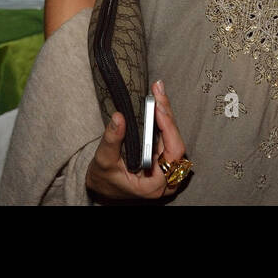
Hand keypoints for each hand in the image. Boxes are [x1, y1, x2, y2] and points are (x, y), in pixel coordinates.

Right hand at [85, 80, 188, 201]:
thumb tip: (118, 118)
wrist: (102, 185)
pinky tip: (157, 101)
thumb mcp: (104, 161)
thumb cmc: (104, 178)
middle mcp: (165, 177)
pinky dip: (161, 116)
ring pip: (172, 135)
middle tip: (158, 91)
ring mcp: (165, 166)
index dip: (169, 129)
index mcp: (154, 184)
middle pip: (175, 141)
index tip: (158, 108)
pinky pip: (166, 134)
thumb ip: (112, 141)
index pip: (173, 154)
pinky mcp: (161, 156)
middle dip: (166, 114)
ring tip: (157, 92)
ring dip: (165, 112)